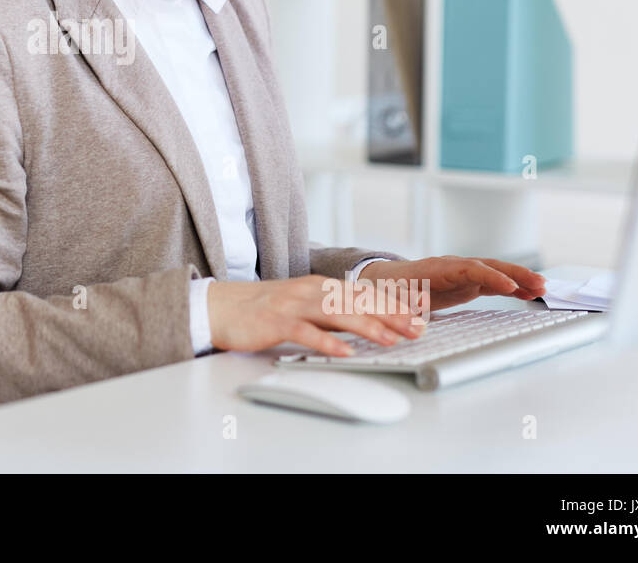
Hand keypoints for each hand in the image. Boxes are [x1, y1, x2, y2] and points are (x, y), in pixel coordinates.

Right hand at [206, 275, 424, 356]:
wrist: (220, 306)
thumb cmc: (262, 310)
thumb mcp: (302, 306)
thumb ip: (330, 312)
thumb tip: (365, 325)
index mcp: (318, 286)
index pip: (362, 293)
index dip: (392, 305)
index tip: (417, 318)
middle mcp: (309, 291)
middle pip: (356, 301)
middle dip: (389, 315)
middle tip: (415, 328)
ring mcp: (292, 304)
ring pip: (336, 313)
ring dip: (366, 326)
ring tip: (390, 339)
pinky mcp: (276, 321)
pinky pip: (306, 332)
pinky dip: (327, 342)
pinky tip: (344, 352)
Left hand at [359, 256, 546, 312]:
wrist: (387, 281)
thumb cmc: (391, 290)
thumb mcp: (395, 299)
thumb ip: (408, 305)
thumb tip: (418, 314)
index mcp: (436, 269)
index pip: (468, 269)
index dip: (489, 276)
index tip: (508, 286)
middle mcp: (453, 267)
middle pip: (488, 266)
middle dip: (514, 274)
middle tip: (539, 284)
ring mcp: (463, 273)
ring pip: (495, 272)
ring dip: (519, 279)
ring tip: (543, 289)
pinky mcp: (467, 283)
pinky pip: (493, 282)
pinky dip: (511, 287)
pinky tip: (528, 294)